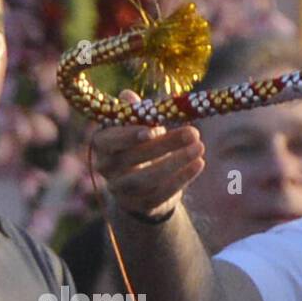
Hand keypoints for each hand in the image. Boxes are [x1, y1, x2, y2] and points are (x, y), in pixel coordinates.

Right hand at [89, 89, 204, 219]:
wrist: (145, 185)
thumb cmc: (142, 146)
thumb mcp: (138, 127)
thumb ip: (136, 113)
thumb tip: (128, 95)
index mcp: (102, 144)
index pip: (108, 140)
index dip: (128, 136)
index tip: (154, 129)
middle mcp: (106, 168)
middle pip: (133, 158)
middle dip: (165, 145)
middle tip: (193, 133)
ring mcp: (122, 190)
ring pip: (148, 178)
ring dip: (177, 162)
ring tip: (199, 148)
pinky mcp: (141, 205)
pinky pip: (162, 193)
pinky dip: (182, 179)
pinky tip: (199, 164)